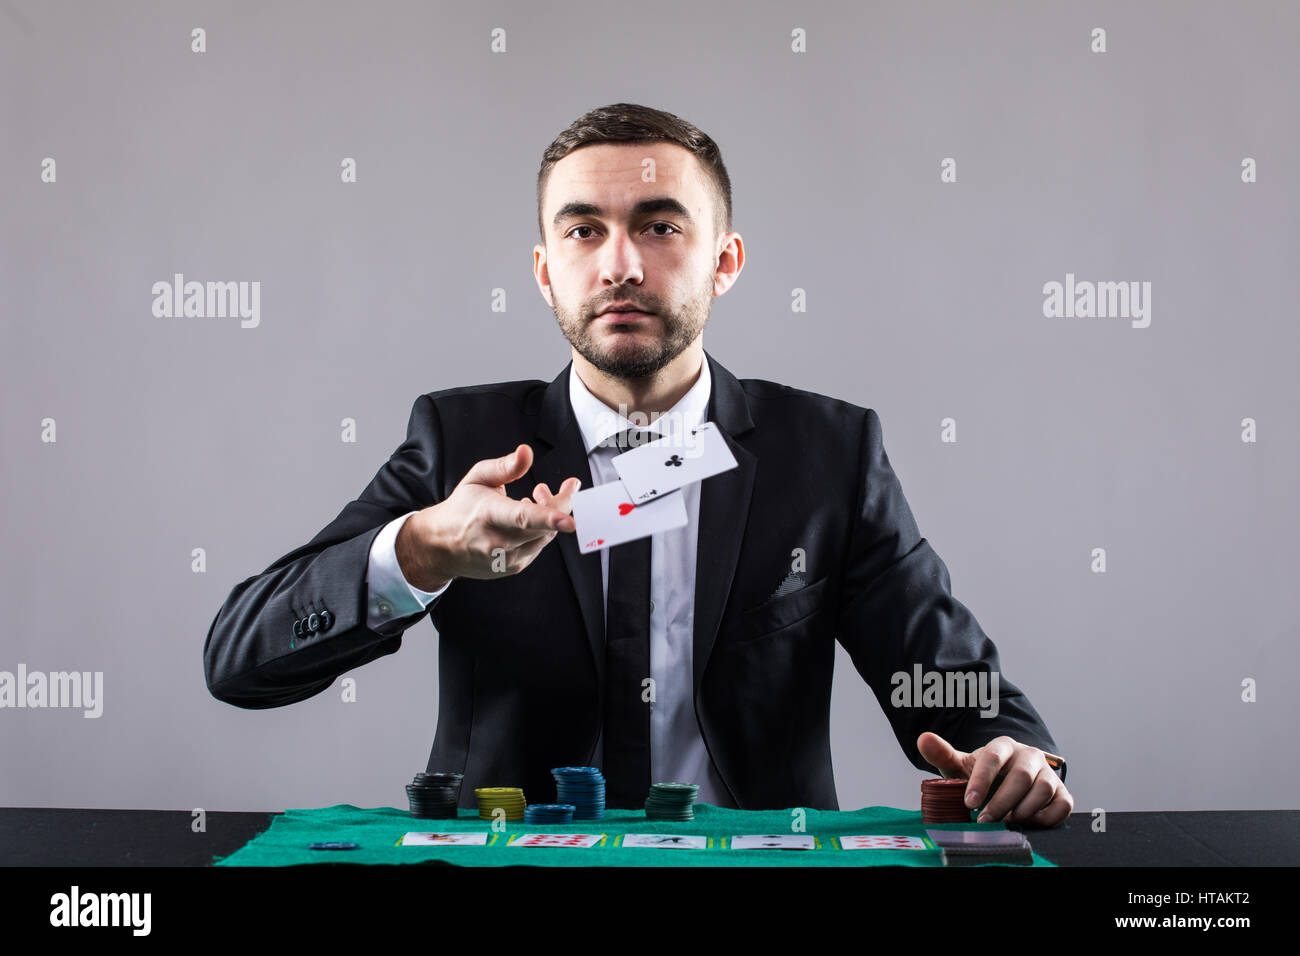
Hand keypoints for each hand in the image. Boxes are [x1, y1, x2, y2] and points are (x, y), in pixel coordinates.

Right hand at [396, 444, 579, 589]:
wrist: (441, 546)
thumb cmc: (461, 508)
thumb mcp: (478, 478)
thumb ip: (505, 466)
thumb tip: (527, 452)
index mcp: (488, 515)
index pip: (523, 518)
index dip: (549, 518)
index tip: (570, 521)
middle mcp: (498, 541)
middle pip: (544, 527)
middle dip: (560, 503)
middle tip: (554, 486)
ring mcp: (507, 559)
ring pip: (546, 536)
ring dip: (551, 516)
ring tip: (535, 497)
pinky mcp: (514, 568)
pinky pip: (540, 546)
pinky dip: (541, 530)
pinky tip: (527, 519)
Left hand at [917, 731, 1072, 827]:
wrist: (1007, 783)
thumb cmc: (982, 776)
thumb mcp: (960, 766)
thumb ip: (942, 754)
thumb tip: (923, 738)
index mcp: (1003, 746)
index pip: (993, 758)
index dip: (981, 781)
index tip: (968, 803)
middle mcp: (1029, 756)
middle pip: (1021, 777)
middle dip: (1001, 802)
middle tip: (984, 821)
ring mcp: (1048, 774)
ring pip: (1043, 790)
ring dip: (1023, 811)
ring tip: (1005, 823)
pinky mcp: (1062, 792)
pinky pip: (1063, 805)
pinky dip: (1046, 818)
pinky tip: (1027, 824)